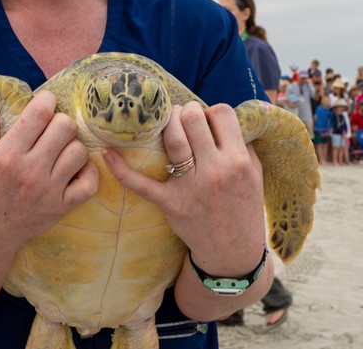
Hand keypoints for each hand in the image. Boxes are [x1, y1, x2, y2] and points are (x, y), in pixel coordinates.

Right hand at [0, 91, 98, 246]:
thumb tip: (7, 96)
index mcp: (7, 154)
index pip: (40, 113)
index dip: (47, 100)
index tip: (44, 103)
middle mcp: (30, 171)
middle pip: (65, 127)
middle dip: (60, 121)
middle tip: (52, 128)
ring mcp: (48, 191)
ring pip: (79, 151)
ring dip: (71, 145)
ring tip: (60, 150)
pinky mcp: (61, 207)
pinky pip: (90, 182)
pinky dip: (87, 172)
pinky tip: (74, 168)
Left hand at [104, 102, 265, 273]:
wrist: (233, 250)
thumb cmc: (243, 207)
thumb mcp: (254, 173)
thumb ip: (242, 144)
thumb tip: (220, 118)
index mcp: (239, 160)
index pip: (222, 114)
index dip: (210, 111)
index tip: (205, 120)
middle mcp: (216, 170)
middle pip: (193, 119)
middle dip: (185, 111)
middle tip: (182, 119)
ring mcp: (191, 187)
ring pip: (172, 139)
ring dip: (165, 124)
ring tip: (163, 126)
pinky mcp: (171, 203)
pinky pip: (142, 184)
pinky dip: (121, 169)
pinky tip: (108, 153)